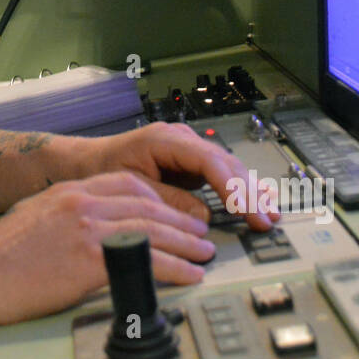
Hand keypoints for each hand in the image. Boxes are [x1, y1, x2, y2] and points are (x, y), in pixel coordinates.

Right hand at [0, 171, 213, 327]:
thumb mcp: (36, 214)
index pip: (128, 184)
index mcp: (72, 190)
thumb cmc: (1, 254)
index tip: (174, 212)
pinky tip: (188, 275)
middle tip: (200, 233)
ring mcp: (89, 229)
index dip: (159, 199)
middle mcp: (83, 203)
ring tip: (202, 254)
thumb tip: (93, 221)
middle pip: (147, 206)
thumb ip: (68, 210)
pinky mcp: (92, 259)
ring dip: (185, 244)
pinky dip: (174, 269)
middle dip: (180, 220)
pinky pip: (147, 261)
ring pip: (153, 230)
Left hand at [73, 121, 279, 230]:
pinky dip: (239, 190)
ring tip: (270, 215)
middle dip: (249, 192)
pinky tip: (258, 203)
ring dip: (250, 192)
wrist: (87, 161)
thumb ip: (166, 200)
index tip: (248, 211)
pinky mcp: (190, 162)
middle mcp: (181, 139)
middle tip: (267, 220)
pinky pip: (221, 174)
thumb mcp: (130, 187)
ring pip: (228, 168)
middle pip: (225, 163)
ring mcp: (188, 149)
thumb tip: (202, 215)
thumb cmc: (102, 170)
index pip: (209, 161)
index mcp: (164, 139)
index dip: (232, 188)